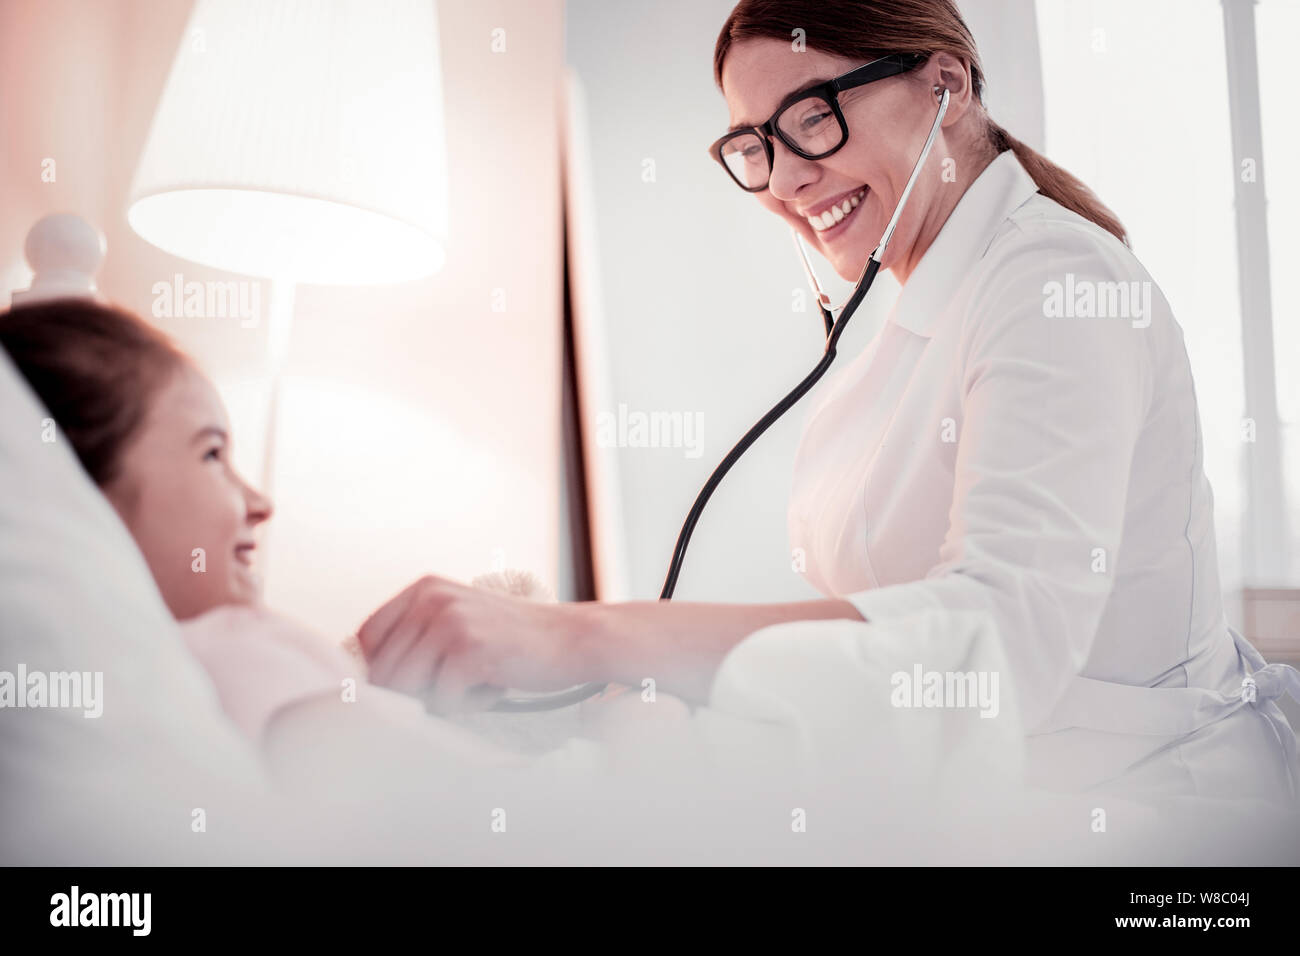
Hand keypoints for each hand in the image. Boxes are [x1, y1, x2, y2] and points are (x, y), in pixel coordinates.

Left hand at [357, 574, 596, 712]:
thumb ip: (417, 638)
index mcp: (424, 588)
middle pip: (383, 671)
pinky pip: (442, 701)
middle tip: (459, 684)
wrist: (573, 639)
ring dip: (442, 700)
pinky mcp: (469, 648)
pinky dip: (469, 705)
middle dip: (417, 693)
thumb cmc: (514, 641)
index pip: (366, 640)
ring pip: (408, 689)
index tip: (415, 683)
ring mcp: (450, 621)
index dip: (383, 671)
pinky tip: (495, 686)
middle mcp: (431, 598)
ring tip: (476, 682)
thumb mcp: (458, 620)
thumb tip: (365, 682)